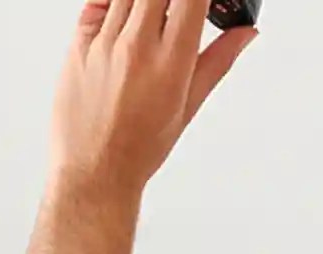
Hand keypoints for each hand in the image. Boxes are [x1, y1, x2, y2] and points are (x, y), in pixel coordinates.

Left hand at [49, 0, 258, 193]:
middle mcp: (135, 46)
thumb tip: (245, 33)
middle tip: (178, 13)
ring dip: (146, 2)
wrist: (94, 169)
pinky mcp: (77, 43)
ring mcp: (103, 42)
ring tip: (153, 22)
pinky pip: (98, 4)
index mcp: (170, 62)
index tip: (205, 2)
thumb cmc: (140, 146)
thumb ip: (218, 60)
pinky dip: (115, 4)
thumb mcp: (190, 104)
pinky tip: (124, 18)